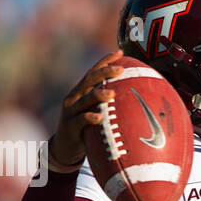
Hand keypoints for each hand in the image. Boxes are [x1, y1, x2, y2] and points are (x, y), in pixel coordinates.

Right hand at [49, 50, 124, 171]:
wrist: (65, 147)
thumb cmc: (86, 128)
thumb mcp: (96, 112)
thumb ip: (108, 103)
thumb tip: (136, 97)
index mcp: (82, 91)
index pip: (94, 72)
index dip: (105, 61)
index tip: (120, 53)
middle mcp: (75, 97)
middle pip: (89, 80)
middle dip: (104, 73)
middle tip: (120, 69)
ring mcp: (71, 112)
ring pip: (84, 100)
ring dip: (98, 95)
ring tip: (112, 93)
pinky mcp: (70, 127)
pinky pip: (80, 121)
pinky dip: (89, 118)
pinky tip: (99, 117)